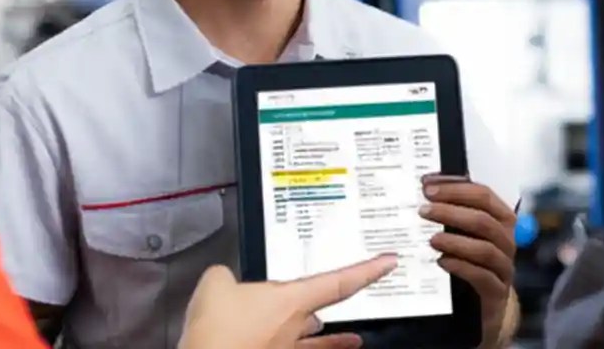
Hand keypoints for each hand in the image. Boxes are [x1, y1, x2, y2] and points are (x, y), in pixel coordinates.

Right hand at [179, 254, 397, 348]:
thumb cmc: (216, 331)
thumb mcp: (215, 284)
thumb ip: (226, 277)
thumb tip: (225, 281)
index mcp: (290, 302)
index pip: (340, 283)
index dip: (367, 271)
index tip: (388, 264)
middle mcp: (294, 329)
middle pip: (319, 316)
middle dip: (319, 311)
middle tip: (328, 304)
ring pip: (313, 343)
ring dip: (329, 341)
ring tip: (353, 342)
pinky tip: (286, 347)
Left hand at [420, 175, 516, 348]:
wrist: (482, 300)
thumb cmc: (471, 257)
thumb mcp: (463, 230)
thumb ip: (451, 208)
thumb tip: (426, 185)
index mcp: (501, 218)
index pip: (483, 195)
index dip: (455, 189)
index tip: (428, 188)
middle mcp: (506, 240)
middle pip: (483, 220)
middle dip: (451, 212)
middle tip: (424, 211)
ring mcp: (504, 266)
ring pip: (485, 249)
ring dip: (456, 241)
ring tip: (431, 239)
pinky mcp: (496, 290)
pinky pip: (482, 277)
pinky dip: (461, 267)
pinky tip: (441, 262)